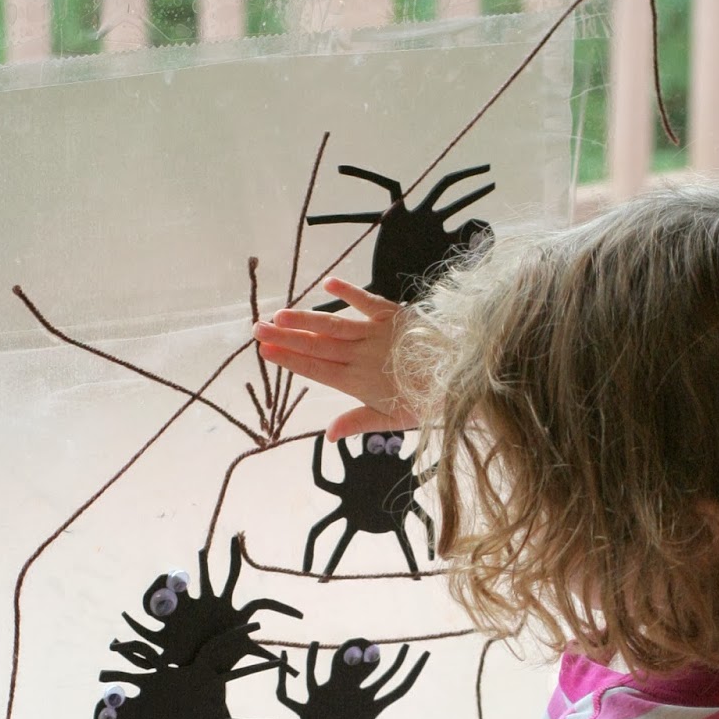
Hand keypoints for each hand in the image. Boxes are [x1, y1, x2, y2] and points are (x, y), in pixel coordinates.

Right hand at [255, 278, 416, 439]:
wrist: (461, 380)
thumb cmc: (426, 402)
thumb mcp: (391, 421)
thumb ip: (357, 423)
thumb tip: (327, 434)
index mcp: (358, 382)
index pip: (317, 370)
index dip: (290, 360)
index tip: (265, 352)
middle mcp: (362, 356)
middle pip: (317, 346)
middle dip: (285, 338)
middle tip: (256, 329)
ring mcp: (377, 334)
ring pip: (335, 326)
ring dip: (306, 319)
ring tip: (279, 315)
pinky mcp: (394, 316)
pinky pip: (369, 301)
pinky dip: (350, 292)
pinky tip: (328, 284)